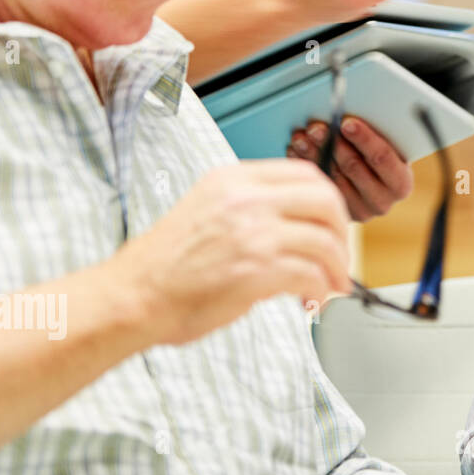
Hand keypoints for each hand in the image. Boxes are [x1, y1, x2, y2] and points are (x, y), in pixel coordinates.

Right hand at [114, 160, 351, 346]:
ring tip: (330, 287)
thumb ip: (250, 207)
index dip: (329, 202)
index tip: (332, 225)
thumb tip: (297, 225)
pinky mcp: (257, 270)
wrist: (131, 296)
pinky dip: (320, 290)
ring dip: (336, 269)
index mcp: (234, 179)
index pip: (305, 174)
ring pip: (325, 241)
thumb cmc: (165, 264)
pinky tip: (311, 300)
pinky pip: (312, 275)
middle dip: (342, 234)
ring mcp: (254, 233)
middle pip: (326, 201)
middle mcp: (246, 199)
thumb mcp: (207, 209)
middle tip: (340, 258)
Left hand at [286, 116, 413, 220]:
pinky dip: (305, 164)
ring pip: (331, 176)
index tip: (346, 122)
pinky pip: (317, 185)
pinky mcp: (335, 213)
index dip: (364, 138)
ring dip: (314, 152)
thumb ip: (376, 133)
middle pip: (353, 167)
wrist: (373, 180)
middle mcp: (382, 202)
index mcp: (400, 183)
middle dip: (332, 143)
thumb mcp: (387, 144)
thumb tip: (346, 114)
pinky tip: (296, 150)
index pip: (382, 158)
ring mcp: (358, 211)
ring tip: (301, 135)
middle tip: (316, 127)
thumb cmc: (379, 154)